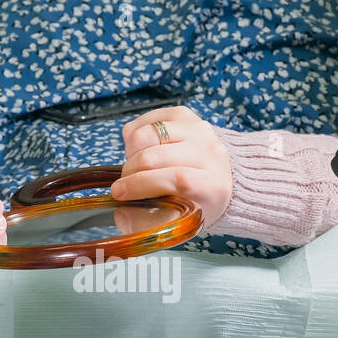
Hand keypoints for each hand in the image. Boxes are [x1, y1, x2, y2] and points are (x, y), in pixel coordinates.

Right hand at [112, 106, 232, 224]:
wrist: (218, 175)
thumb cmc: (194, 201)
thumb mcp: (177, 221)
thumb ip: (149, 222)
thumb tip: (122, 215)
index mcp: (213, 184)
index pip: (178, 178)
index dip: (143, 184)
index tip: (120, 192)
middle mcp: (210, 152)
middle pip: (156, 156)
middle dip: (129, 172)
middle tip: (124, 185)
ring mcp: (197, 129)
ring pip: (148, 134)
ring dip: (130, 153)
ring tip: (135, 167)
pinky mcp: (184, 115)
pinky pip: (145, 120)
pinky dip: (133, 137)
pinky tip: (140, 151)